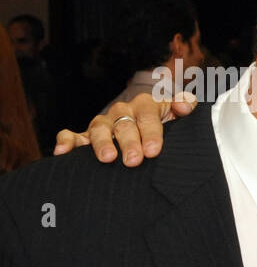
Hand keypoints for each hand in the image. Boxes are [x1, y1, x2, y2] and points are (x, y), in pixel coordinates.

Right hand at [53, 91, 196, 165]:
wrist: (150, 134)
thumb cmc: (167, 126)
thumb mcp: (179, 117)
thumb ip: (185, 107)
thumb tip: (184, 105)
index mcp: (145, 106)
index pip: (147, 115)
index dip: (151, 133)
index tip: (154, 151)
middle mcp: (122, 112)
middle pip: (123, 123)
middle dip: (128, 142)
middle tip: (134, 161)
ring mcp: (103, 124)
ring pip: (99, 128)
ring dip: (101, 143)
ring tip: (107, 159)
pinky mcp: (86, 136)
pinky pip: (72, 135)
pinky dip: (66, 141)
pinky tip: (62, 152)